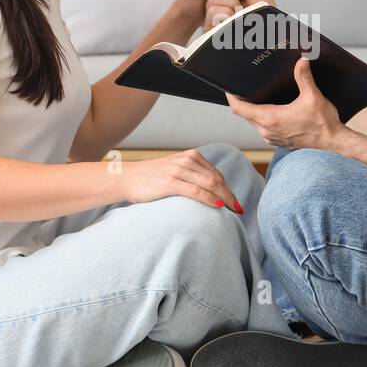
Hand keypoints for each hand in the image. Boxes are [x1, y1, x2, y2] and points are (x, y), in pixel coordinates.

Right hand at [119, 149, 243, 213]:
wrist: (127, 178)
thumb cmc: (150, 178)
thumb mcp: (175, 170)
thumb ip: (192, 176)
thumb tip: (211, 191)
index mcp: (190, 156)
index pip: (216, 173)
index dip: (228, 188)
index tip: (235, 201)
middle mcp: (187, 160)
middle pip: (217, 179)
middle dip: (230, 195)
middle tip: (239, 209)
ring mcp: (179, 170)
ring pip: (210, 184)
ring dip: (225, 198)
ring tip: (233, 210)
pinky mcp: (171, 182)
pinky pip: (196, 191)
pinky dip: (210, 199)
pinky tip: (218, 206)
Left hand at [226, 56, 341, 150]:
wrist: (333, 141)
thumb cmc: (323, 122)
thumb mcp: (313, 96)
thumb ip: (304, 77)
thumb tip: (301, 61)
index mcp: (270, 118)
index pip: (239, 109)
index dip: (231, 97)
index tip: (228, 87)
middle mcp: (267, 130)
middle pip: (244, 113)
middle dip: (242, 100)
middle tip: (242, 86)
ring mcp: (272, 137)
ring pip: (253, 121)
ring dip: (252, 109)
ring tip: (256, 95)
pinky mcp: (278, 140)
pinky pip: (263, 127)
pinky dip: (262, 117)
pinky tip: (271, 108)